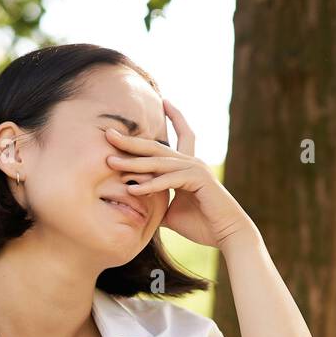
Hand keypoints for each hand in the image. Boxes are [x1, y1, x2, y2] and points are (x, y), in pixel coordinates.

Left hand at [106, 98, 251, 247]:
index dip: (175, 117)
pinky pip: (169, 181)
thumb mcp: (170, 212)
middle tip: (108, 133)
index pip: (182, 135)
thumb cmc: (202, 225)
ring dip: (133, 163)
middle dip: (131, 140)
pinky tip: (133, 190)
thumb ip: (155, 204)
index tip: (164, 101)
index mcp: (188, 166)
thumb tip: (136, 207)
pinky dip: (151, 185)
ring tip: (110, 162)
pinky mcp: (199, 180)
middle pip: (157, 146)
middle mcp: (192, 162)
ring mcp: (196, 169)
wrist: (227, 235)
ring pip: (159, 162)